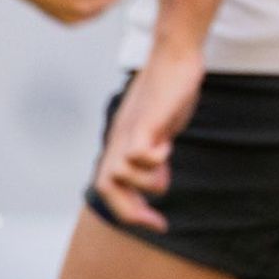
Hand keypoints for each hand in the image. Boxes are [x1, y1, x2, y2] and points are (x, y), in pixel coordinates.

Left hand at [92, 40, 203, 231]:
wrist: (174, 55)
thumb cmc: (168, 92)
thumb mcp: (159, 131)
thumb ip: (153, 157)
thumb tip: (158, 183)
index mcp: (121, 144)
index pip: (107, 188)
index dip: (128, 211)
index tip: (156, 223)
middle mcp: (120, 139)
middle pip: (105, 187)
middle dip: (130, 211)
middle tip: (157, 222)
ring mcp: (131, 130)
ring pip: (120, 174)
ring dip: (149, 181)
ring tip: (167, 160)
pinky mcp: (146, 119)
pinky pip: (137, 152)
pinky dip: (153, 159)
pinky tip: (168, 144)